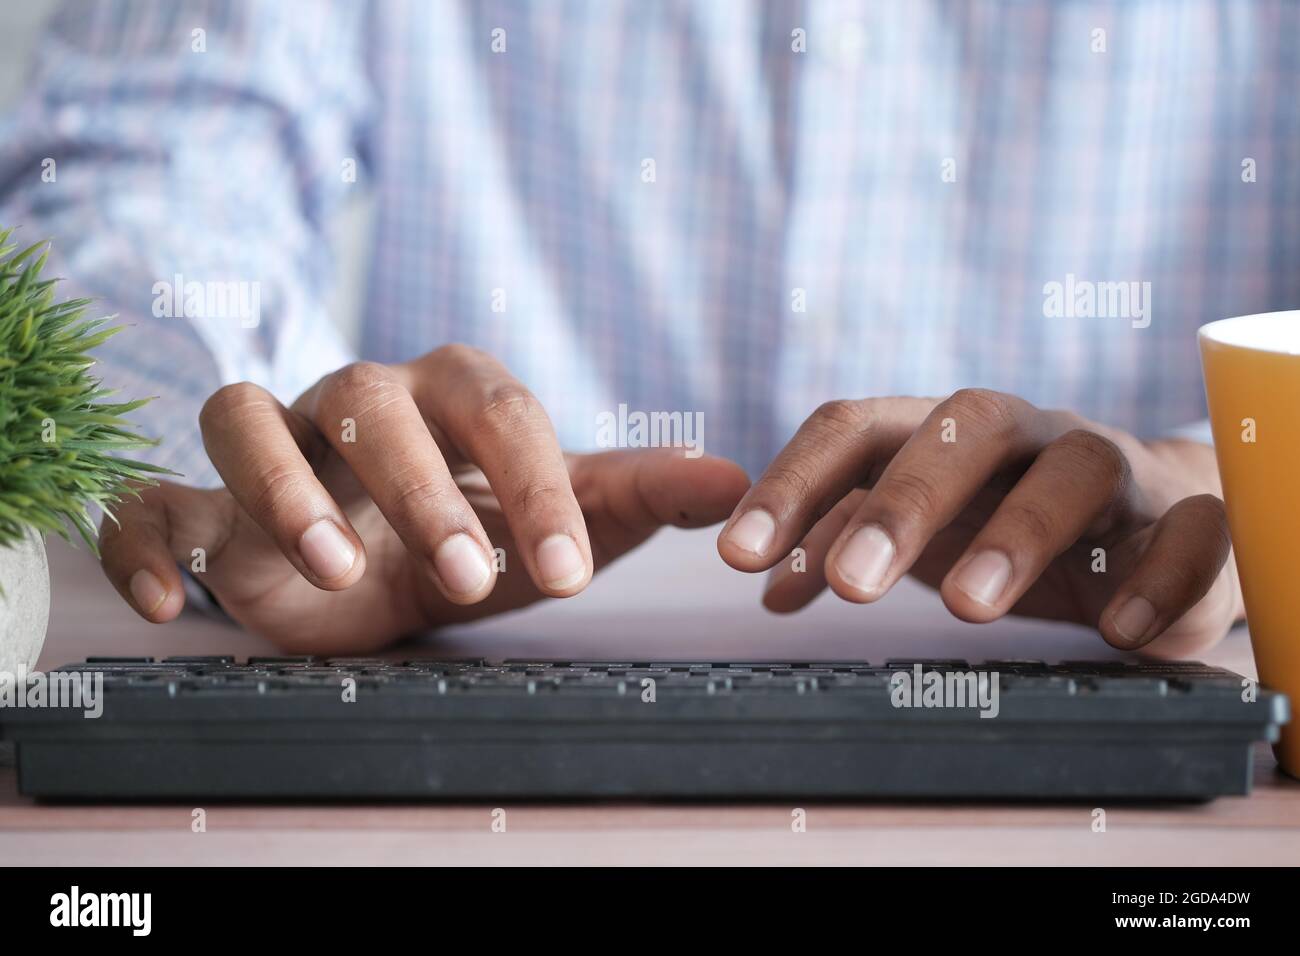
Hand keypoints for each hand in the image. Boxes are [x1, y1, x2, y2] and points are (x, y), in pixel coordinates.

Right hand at [99, 345, 748, 652]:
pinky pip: (150, 496)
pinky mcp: (200, 506)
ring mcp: (274, 448)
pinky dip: (146, 537)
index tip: (569, 569)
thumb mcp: (557, 521)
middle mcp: (355, 404)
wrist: (375, 574)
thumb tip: (734, 484)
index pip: (497, 407)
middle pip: (371, 397)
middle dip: (418, 485)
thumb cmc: (475, 535)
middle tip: (469, 575)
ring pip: (246, 415)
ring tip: (331, 570)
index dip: (533, 481)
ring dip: (282, 486)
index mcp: (450, 397)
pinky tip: (175, 600)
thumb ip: (638, 496)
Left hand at [717, 390, 1241, 656]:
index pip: (856, 428)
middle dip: (900, 504)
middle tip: (852, 584)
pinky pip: (1190, 534)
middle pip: (959, 430)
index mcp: (940, 431)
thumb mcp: (924, 531)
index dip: (794, 484)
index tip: (737, 556)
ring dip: (1017, 534)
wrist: (1152, 522)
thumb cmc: (1009, 520)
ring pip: (1071, 470)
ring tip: (966, 609)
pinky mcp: (1186, 519)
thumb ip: (846, 543)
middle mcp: (1023, 434)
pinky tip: (1118, 634)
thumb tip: (771, 587)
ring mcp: (1110, 467)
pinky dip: (1158, 579)